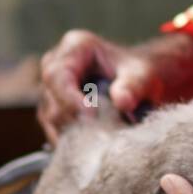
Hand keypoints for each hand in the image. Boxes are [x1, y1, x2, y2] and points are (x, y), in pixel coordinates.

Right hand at [37, 30, 192, 143]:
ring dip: (73, 133)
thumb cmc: (139, 71)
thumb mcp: (142, 74)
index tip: (90, 117)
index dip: (69, 99)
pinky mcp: (53, 109)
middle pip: (51, 99)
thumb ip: (133, 86)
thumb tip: (122, 102)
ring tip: (99, 142)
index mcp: (75, 46)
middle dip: (73, 120)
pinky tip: (91, 146)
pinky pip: (55, 129)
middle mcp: (56, 64)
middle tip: (100, 136)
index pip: (58, 76)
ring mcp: (51, 88)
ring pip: (50, 118)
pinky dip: (73, 140)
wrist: (139, 80)